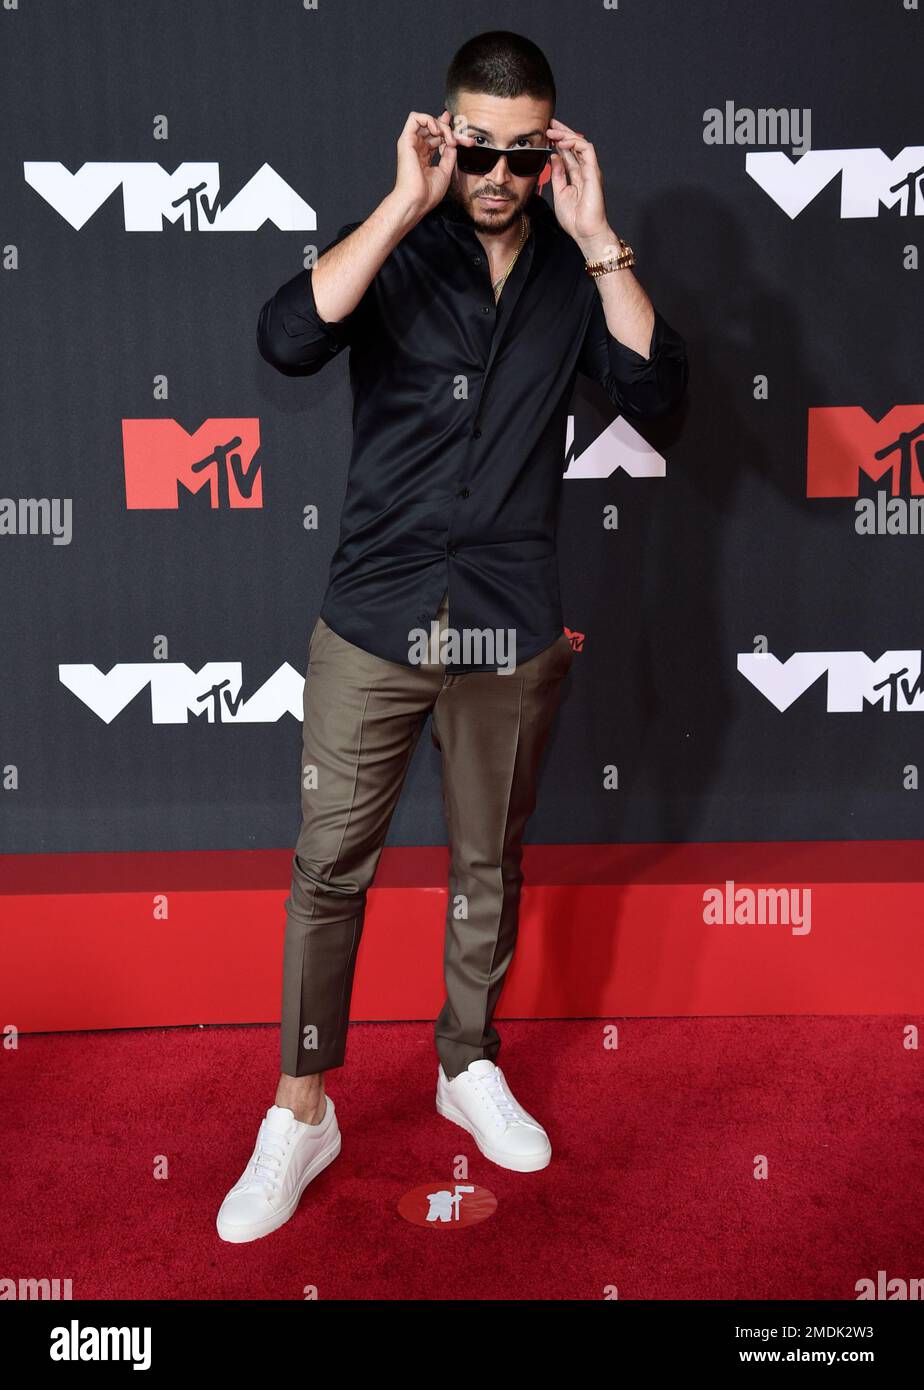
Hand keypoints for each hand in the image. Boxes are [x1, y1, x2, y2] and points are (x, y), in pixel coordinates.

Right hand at [392, 109, 475, 220]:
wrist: (416, 201)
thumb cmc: (427, 193)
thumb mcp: (444, 172)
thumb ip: (448, 156)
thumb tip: (452, 144)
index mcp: (424, 156)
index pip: (437, 137)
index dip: (451, 133)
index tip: (466, 140)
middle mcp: (417, 148)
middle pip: (435, 128)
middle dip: (451, 130)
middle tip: (461, 140)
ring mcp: (411, 143)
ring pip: (427, 121)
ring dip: (441, 125)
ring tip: (448, 138)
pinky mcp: (406, 140)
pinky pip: (415, 118)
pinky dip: (428, 119)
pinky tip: (437, 131)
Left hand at [547, 117, 618, 255]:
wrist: (586, 233)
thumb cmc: (575, 220)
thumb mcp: (559, 193)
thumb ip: (558, 174)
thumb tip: (555, 157)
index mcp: (576, 176)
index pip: (568, 152)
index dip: (558, 141)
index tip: (546, 133)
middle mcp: (585, 170)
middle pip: (574, 145)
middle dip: (562, 132)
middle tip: (549, 123)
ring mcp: (590, 170)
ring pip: (581, 143)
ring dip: (566, 134)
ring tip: (553, 130)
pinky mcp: (594, 172)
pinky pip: (587, 150)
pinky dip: (575, 143)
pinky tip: (562, 142)